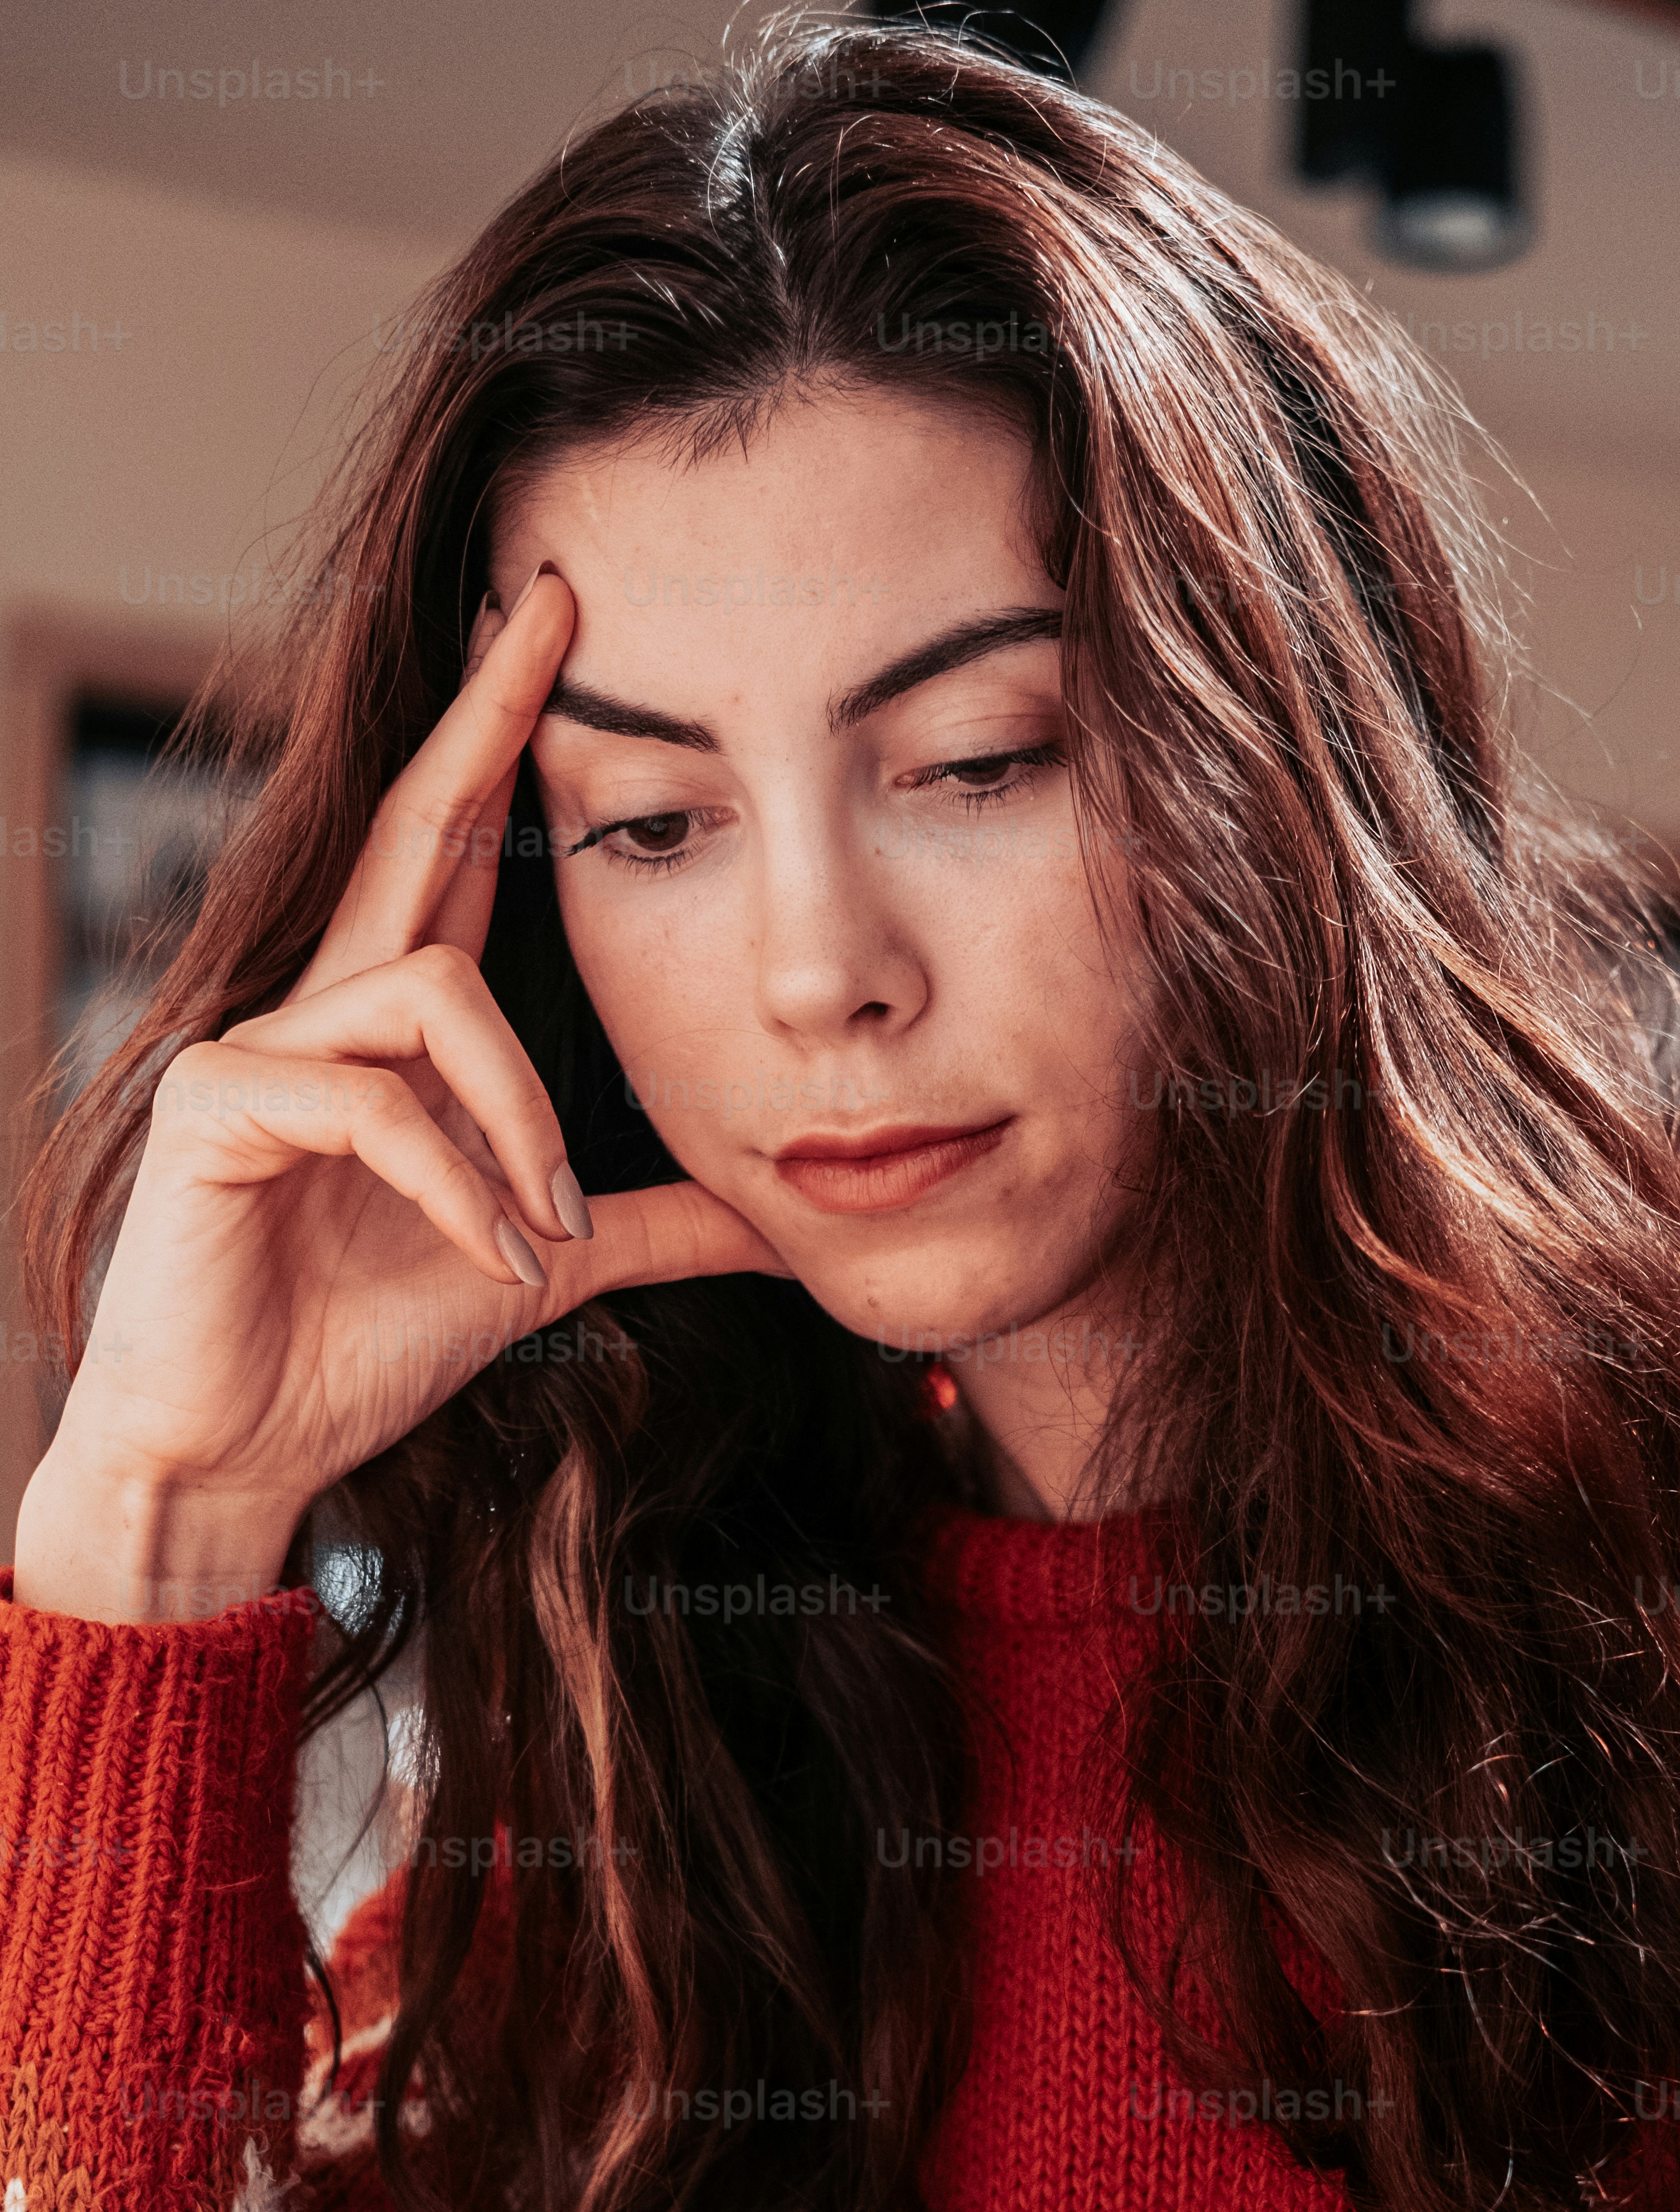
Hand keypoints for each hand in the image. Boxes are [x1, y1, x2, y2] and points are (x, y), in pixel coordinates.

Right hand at [15, 563, 781, 1623]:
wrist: (246, 1446)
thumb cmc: (361, 1346)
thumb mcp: (544, 1266)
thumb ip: (650, 1229)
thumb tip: (779, 1219)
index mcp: (394, 1032)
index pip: (451, 850)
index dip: (501, 734)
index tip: (561, 623)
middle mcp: (321, 1009)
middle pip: (407, 826)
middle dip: (485, 716)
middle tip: (555, 612)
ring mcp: (259, 1049)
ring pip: (431, 995)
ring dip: (520, 1120)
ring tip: (548, 1232)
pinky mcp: (214, 1108)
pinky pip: (373, 1105)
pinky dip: (457, 1190)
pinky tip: (493, 1263)